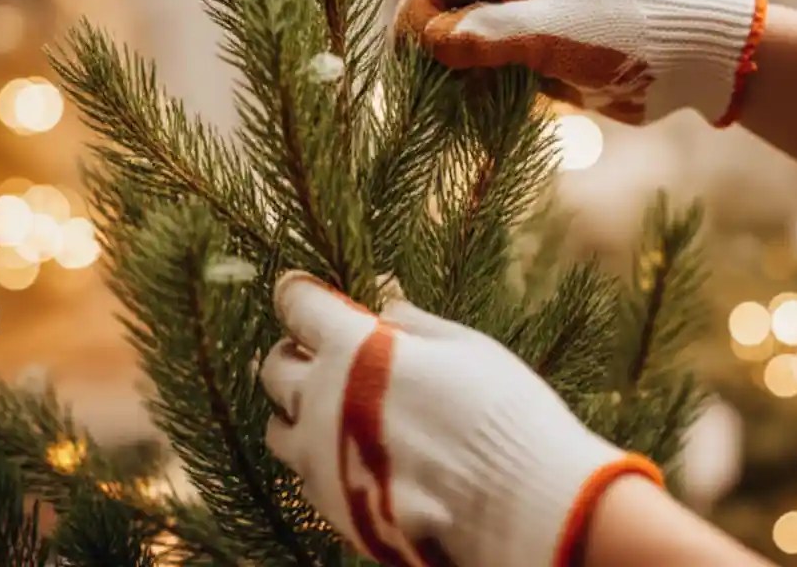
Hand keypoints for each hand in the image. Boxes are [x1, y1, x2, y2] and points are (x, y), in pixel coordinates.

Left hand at [260, 271, 661, 566]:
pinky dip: (320, 460)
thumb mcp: (466, 348)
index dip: (297, 291)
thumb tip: (384, 304)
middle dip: (293, 352)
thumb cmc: (503, 415)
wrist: (522, 509)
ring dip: (298, 412)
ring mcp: (321, 462)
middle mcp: (322, 403)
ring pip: (279, 430)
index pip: (298, 305)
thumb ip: (412, 324)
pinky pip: (305, 477)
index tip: (299, 288)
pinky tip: (356, 456)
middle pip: (274, 368)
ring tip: (331, 409)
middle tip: (317, 351)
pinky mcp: (333, 510)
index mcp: (353, 349)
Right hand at [395, 0, 766, 125]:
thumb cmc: (621, 31)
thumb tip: (426, 45)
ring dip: (456, 83)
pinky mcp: (537, 52)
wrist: (688, 58)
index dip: (414, 23)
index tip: (413, 69)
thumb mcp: (544, 33)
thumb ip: (480, 37)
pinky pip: (490, 73)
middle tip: (431, 101)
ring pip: (463, 49)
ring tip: (460, 116)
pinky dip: (481, 96)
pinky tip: (484, 121)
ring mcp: (523, 18)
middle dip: (433, 58)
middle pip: (442, 15)